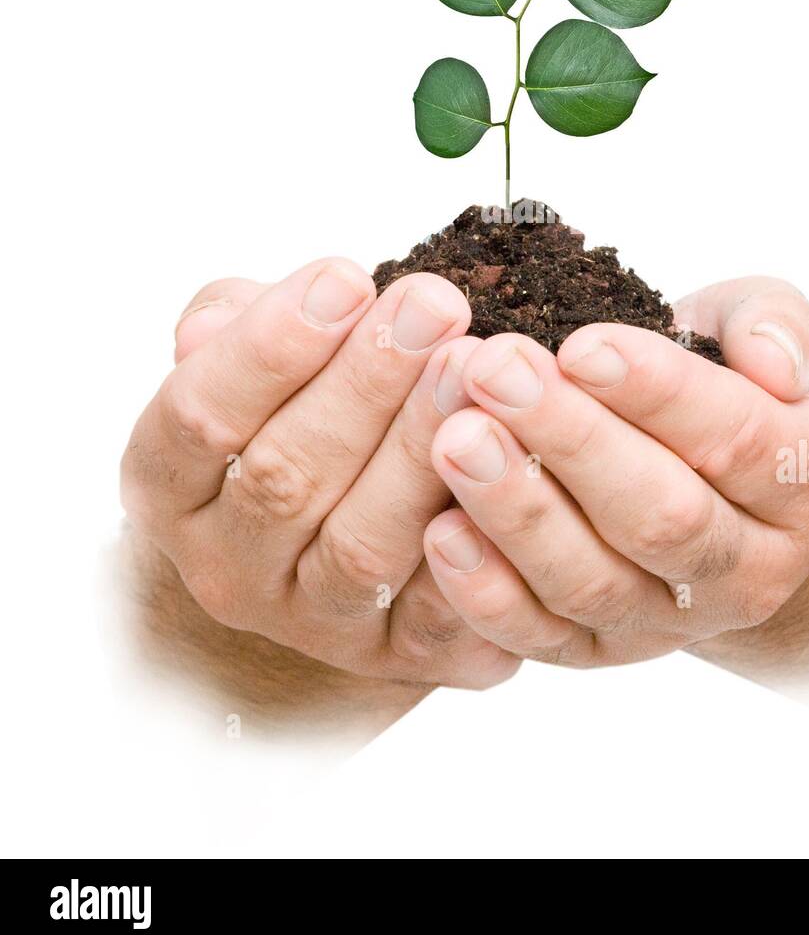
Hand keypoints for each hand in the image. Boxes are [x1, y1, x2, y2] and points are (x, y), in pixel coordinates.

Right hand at [120, 260, 520, 690]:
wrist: (322, 546)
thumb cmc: (289, 420)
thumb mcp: (245, 360)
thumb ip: (231, 328)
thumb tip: (231, 317)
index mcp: (171, 488)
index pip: (199, 418)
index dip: (270, 346)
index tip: (346, 276)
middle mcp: (228, 567)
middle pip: (285, 478)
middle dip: (366, 383)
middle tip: (435, 304)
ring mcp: (311, 622)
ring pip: (360, 546)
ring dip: (420, 453)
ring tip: (473, 368)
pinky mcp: (397, 658)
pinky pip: (436, 617)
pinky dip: (474, 550)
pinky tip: (511, 469)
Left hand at [421, 277, 808, 667]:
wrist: (728, 486)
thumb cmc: (737, 381)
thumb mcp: (773, 330)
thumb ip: (780, 326)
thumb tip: (771, 362)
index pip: (738, 439)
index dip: (658, 392)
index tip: (581, 344)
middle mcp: (757, 570)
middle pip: (662, 517)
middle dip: (571, 441)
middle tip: (493, 371)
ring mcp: (678, 623)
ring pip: (596, 582)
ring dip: (519, 512)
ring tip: (454, 438)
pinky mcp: (603, 650)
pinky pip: (544, 636)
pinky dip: (488, 594)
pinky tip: (440, 532)